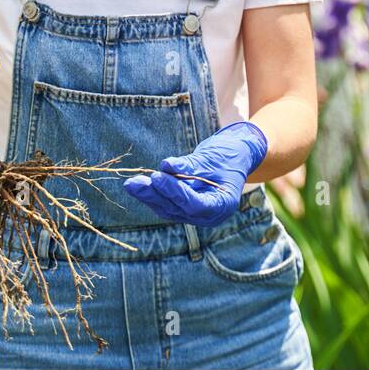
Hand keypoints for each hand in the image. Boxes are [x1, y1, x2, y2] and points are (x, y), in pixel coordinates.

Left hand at [123, 121, 268, 226]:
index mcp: (223, 205)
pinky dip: (153, 194)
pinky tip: (138, 185)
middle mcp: (209, 215)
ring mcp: (197, 214)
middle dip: (155, 195)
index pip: (195, 205)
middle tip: (135, 182)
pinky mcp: (187, 208)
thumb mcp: (213, 157)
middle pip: (178, 209)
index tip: (158, 177)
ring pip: (169, 209)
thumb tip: (166, 166)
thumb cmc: (230, 154)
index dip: (175, 192)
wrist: (237, 154)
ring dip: (149, 196)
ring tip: (131, 183)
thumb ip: (190, 165)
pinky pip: (167, 204)